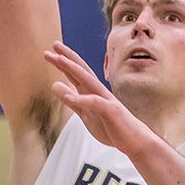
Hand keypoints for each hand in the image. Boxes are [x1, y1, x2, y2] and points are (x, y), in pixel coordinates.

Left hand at [42, 41, 156, 155]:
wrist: (134, 140)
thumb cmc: (111, 126)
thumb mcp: (86, 114)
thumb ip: (72, 101)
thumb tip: (54, 86)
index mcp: (92, 93)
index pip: (76, 74)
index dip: (63, 63)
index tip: (50, 52)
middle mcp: (99, 92)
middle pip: (82, 71)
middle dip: (68, 58)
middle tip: (54, 44)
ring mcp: (106, 99)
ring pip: (88, 80)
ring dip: (73, 69)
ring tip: (59, 60)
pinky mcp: (111, 110)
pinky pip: (95, 103)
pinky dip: (82, 99)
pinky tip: (69, 96)